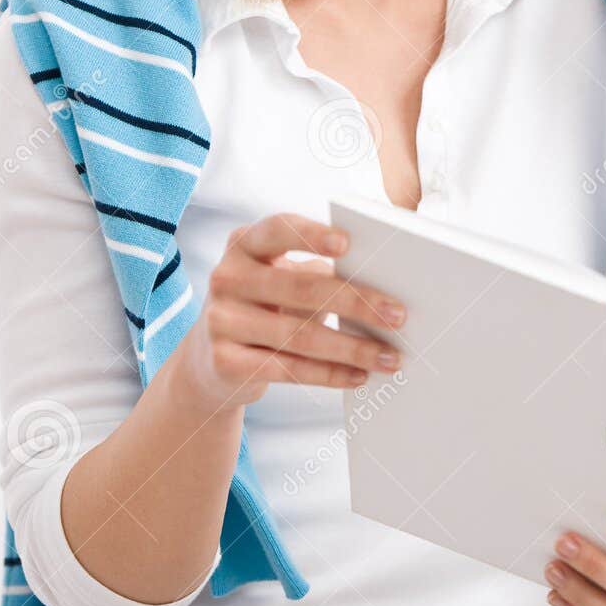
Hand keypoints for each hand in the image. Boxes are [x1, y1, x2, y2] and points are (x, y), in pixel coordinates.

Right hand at [177, 211, 406, 414]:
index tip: (347, 245)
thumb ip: (314, 274)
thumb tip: (380, 292)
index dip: (311, 235)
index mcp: (244, 244)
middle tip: (398, 316)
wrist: (208, 361)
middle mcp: (226, 277)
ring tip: (389, 357)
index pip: (278, 230)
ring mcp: (221, 321)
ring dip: (353, 348)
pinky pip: (288, 369)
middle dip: (358, 303)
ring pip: (300, 336)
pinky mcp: (224, 362)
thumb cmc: (262, 307)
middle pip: (302, 288)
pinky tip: (358, 375)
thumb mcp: (277, 280)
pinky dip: (330, 374)